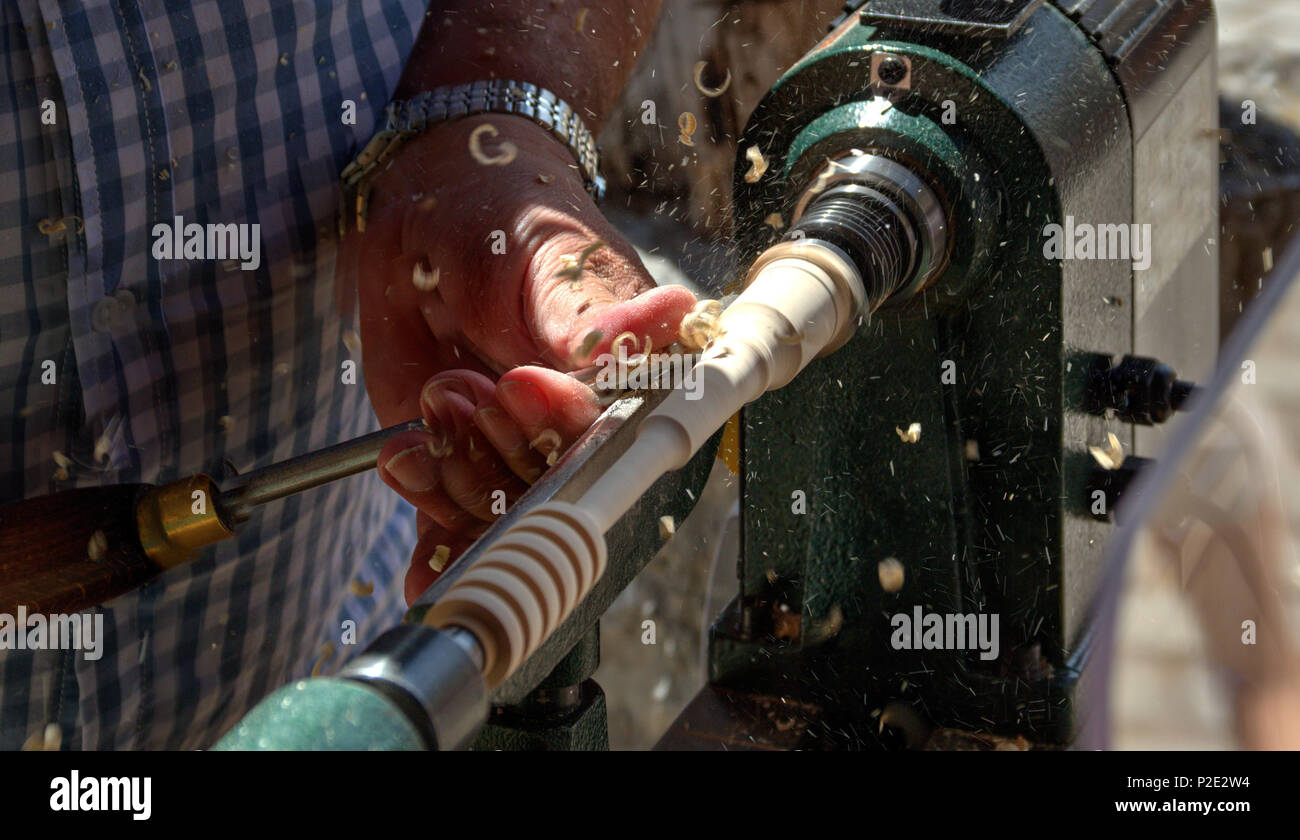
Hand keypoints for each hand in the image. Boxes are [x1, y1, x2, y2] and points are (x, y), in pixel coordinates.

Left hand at [337, 114, 695, 603]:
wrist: (427, 214)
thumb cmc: (507, 218)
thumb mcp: (548, 258)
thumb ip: (592, 315)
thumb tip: (675, 315)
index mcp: (630, 383)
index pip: (612, 440)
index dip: (563, 430)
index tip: (517, 385)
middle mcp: (581, 433)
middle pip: (554, 494)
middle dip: (496, 456)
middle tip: (456, 388)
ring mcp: (519, 455)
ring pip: (501, 519)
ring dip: (454, 481)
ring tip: (432, 402)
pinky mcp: (464, 468)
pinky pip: (456, 533)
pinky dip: (438, 560)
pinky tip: (420, 579)